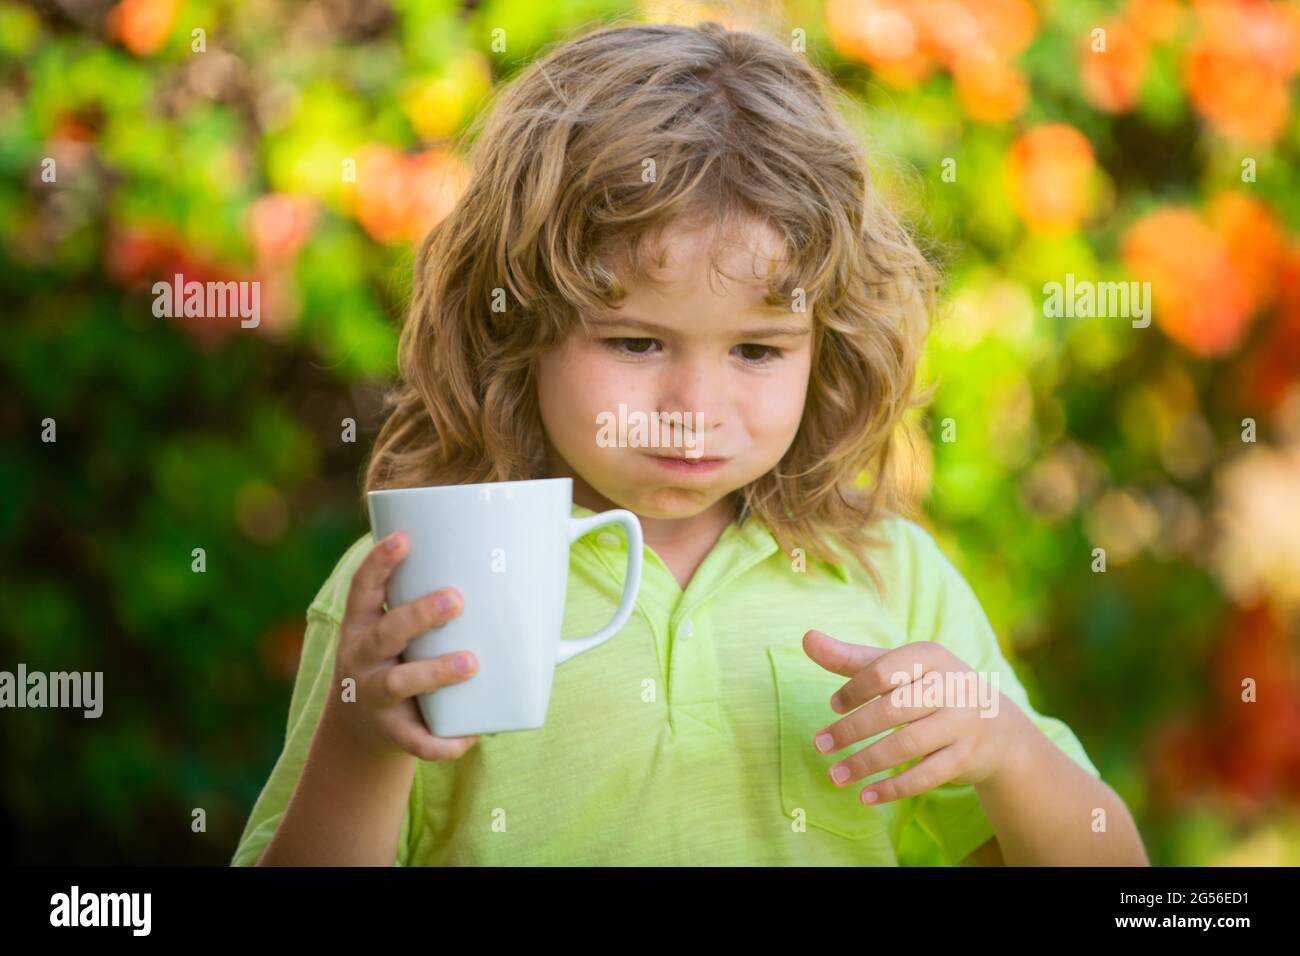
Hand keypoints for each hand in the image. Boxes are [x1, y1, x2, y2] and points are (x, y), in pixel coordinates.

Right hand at [324, 529, 481, 762]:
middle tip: (456, 599)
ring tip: (471, 663)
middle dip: (419, 615)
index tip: (405, 538)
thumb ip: (428, 603)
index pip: (364, 586)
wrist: (359, 727)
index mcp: (362, 623)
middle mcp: (361, 657)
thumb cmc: (397, 658)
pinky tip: (472, 736)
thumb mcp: (394, 629)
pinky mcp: (389, 732)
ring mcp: (372, 696)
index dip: (380, 561)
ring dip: (434, 671)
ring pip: (398, 682)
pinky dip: (443, 740)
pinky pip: (416, 739)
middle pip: (385, 632)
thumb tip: (515, 573)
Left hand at [800, 629, 1027, 803]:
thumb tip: (806, 638)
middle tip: (819, 745)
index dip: (854, 690)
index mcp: (931, 656)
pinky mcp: (966, 757)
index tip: (832, 707)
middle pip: (894, 710)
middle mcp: (952, 686)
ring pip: (908, 745)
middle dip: (851, 730)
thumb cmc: (928, 688)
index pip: (885, 671)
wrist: (996, 726)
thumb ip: (850, 658)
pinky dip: (893, 788)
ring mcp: (962, 723)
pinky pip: (926, 776)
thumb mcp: (896, 668)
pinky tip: (864, 796)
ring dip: (866, 763)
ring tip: (834, 775)